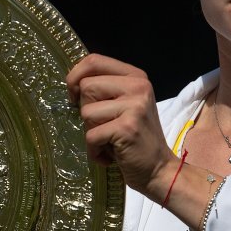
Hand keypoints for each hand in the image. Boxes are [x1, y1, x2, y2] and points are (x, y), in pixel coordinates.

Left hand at [66, 53, 178, 199]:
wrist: (158, 169)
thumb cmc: (135, 139)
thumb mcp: (125, 105)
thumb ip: (105, 88)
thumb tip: (71, 82)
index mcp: (136, 76)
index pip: (94, 61)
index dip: (75, 77)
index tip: (74, 96)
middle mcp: (138, 87)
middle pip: (86, 87)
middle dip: (86, 111)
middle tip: (103, 127)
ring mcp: (135, 106)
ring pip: (86, 112)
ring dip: (91, 132)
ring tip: (109, 141)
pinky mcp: (127, 128)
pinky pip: (91, 136)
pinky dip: (94, 151)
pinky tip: (109, 155)